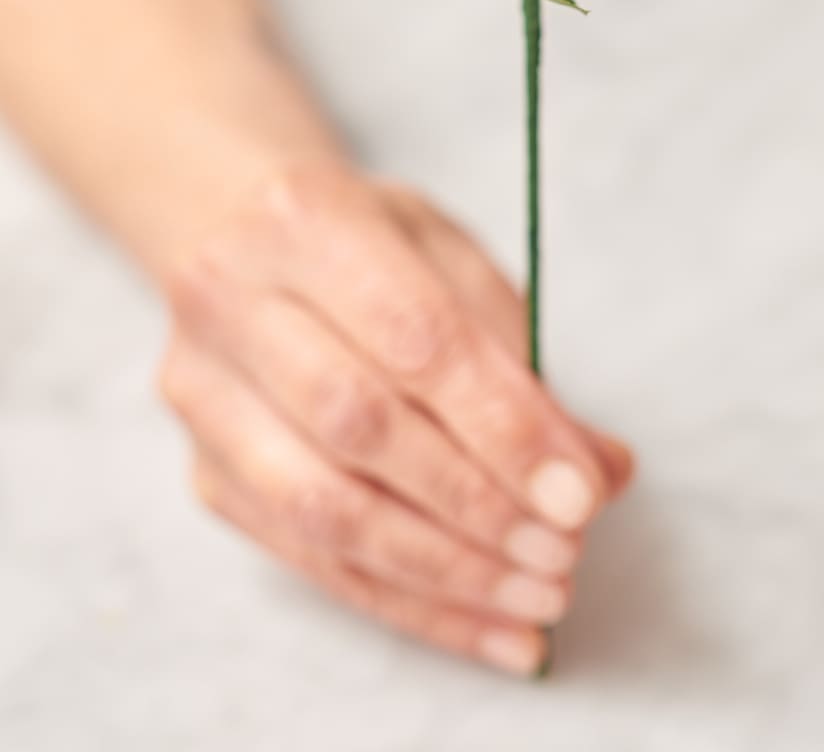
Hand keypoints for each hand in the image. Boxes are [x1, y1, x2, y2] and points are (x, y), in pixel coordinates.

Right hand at [158, 164, 633, 674]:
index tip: (580, 491)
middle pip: (358, 426)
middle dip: (476, 503)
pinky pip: (311, 560)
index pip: (412, 336)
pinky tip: (490, 627)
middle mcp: (230, 303)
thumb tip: (597, 469)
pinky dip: (410, 604)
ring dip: (446, 571)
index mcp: (306, 219)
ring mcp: (204, 395)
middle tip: (565, 549)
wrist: (232, 233)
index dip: (502, 422)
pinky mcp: (205, 472)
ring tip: (539, 598)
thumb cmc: (364, 241)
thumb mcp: (447, 254)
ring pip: (322, 509)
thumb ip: (518, 355)